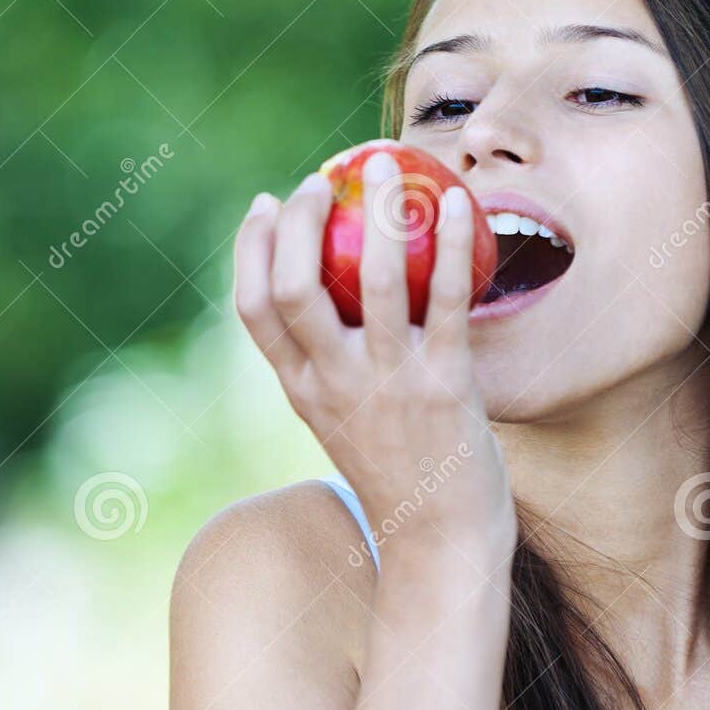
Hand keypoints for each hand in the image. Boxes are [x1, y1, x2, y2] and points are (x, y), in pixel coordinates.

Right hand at [234, 151, 517, 577]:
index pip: (254, 309)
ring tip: (383, 166)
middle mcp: (335, 384)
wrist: (441, 543)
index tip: (268, 203)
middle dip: (302, 222)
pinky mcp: (446, 388)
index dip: (253, 248)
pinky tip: (456, 206)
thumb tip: (333, 290)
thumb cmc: (398, 471)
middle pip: (296, 288)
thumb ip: (328, 364)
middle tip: (322, 180)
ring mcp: (389, 386)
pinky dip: (450, 246)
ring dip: (377, 215)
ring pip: (371, 282)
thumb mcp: (341, 419)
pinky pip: (446, 302)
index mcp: (302, 390)